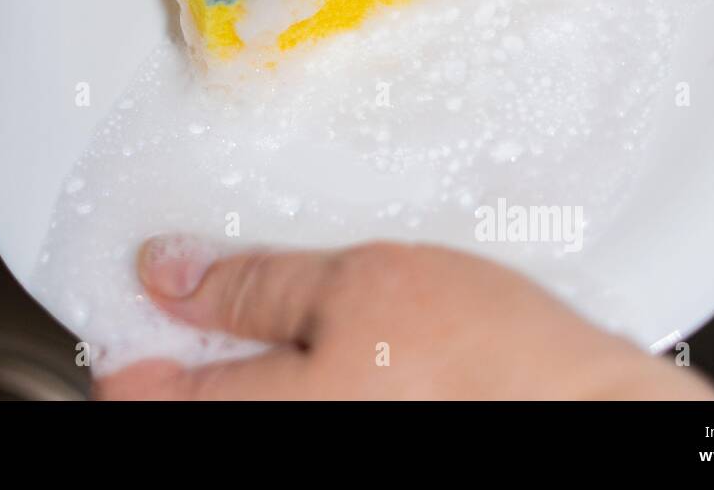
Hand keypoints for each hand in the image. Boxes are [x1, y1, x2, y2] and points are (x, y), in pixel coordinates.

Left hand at [95, 238, 713, 399]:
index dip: (131, 334)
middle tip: (217, 285)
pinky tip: (331, 344)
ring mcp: (323, 442)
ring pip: (246, 402)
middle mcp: (281, 443)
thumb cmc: (488, 363)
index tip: (146, 294)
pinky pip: (296, 407)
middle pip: (190, 402)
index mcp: (259, 418)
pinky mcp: (356, 429)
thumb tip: (168, 270)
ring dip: (243, 354)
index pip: (138, 392)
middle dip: (188, 340)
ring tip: (292, 310)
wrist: (583, 413)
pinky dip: (291, 374)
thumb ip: (250, 284)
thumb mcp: (357, 287)